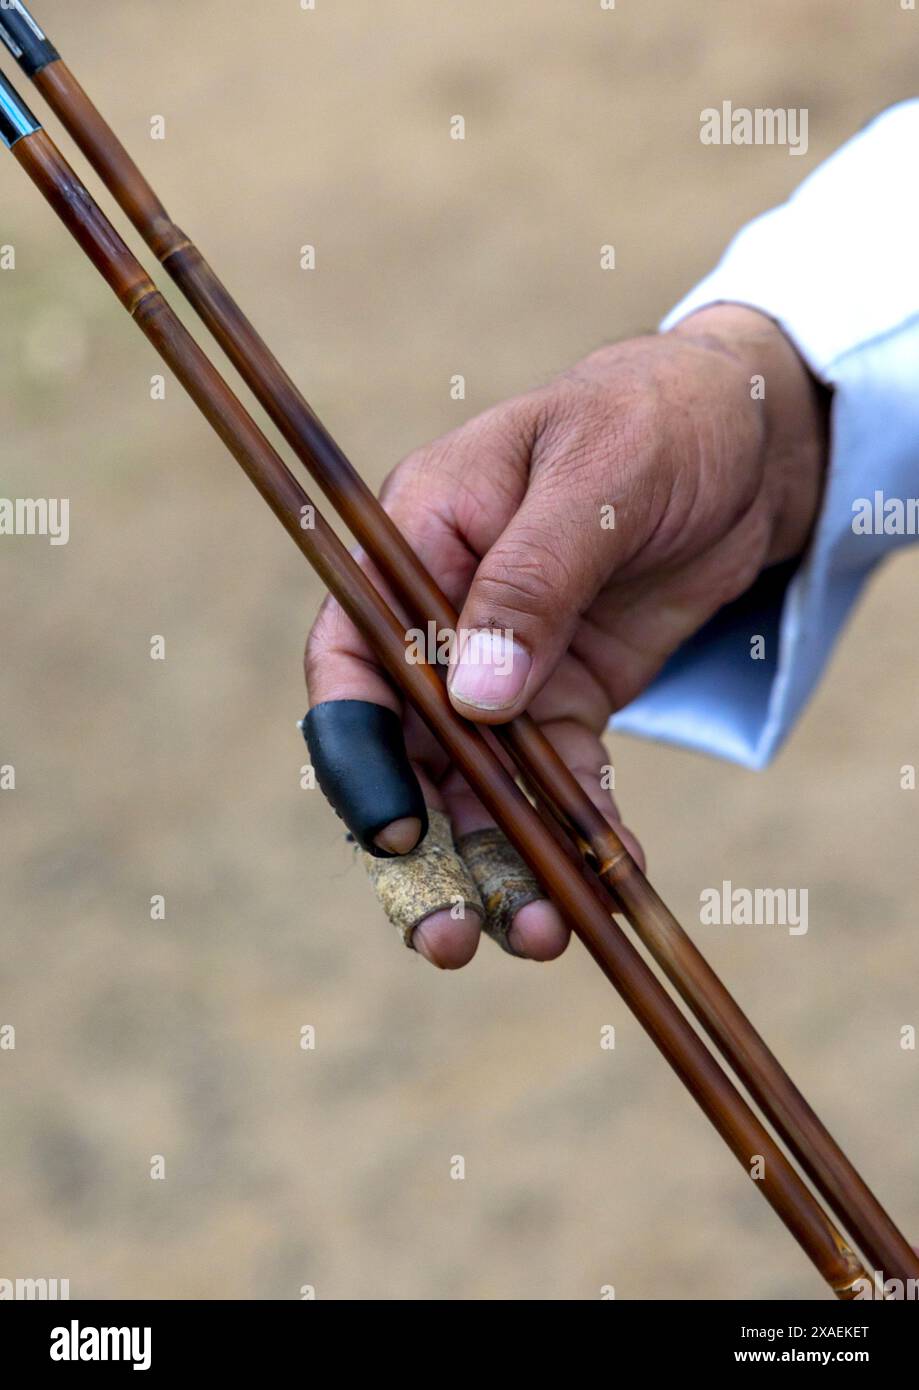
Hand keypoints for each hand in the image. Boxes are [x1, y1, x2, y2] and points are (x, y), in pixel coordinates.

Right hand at [305, 305, 827, 966]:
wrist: (742, 438)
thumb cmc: (652, 420)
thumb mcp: (594, 477)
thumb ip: (529, 579)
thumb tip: (473, 701)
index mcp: (413, 543)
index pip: (353, 660)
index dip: (358, 755)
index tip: (396, 834)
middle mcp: (442, 618)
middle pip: (407, 751)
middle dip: (427, 849)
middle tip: (451, 936)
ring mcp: (505, 668)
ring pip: (480, 787)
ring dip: (503, 865)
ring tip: (541, 934)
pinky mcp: (567, 700)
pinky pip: (562, 782)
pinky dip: (579, 834)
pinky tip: (607, 883)